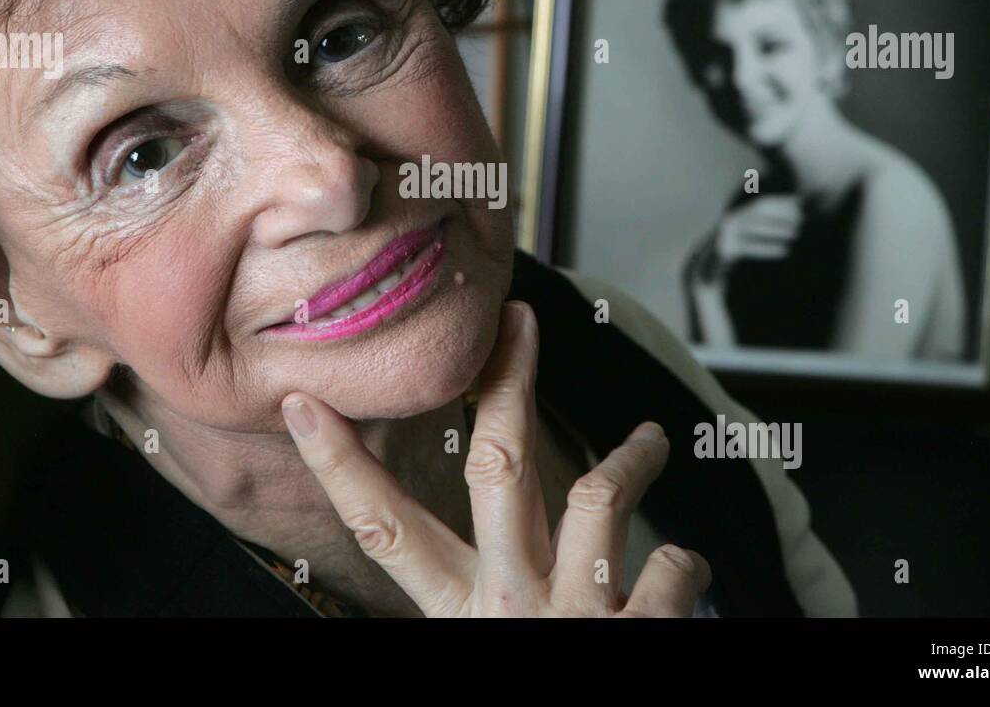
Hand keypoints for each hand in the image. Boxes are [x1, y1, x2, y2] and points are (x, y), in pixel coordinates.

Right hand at [280, 300, 711, 616]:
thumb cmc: (525, 691)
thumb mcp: (479, 647)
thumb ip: (468, 603)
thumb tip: (449, 562)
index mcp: (459, 615)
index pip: (382, 531)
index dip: (339, 466)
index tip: (303, 402)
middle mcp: (510, 605)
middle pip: (502, 470)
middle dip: (507, 385)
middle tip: (519, 319)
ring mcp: (576, 617)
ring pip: (601, 499)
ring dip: (632, 456)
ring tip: (654, 439)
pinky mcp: (640, 635)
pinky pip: (672, 570)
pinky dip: (684, 564)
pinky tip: (686, 568)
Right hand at [694, 194, 801, 282]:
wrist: (710, 272)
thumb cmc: (738, 251)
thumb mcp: (750, 235)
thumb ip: (767, 224)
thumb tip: (794, 211)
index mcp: (739, 215)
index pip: (762, 204)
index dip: (781, 202)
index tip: (800, 204)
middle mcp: (731, 222)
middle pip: (758, 213)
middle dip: (781, 215)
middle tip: (802, 220)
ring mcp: (727, 235)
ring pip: (754, 228)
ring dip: (776, 229)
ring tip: (795, 234)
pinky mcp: (726, 251)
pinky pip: (749, 247)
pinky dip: (768, 248)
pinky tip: (784, 251)